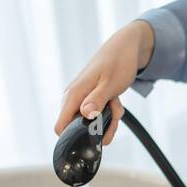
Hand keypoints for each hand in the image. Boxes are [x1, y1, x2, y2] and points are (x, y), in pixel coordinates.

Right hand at [54, 20, 154, 147]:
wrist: (126, 46)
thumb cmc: (118, 62)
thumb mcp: (111, 84)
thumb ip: (97, 100)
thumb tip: (84, 115)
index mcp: (74, 94)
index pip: (60, 127)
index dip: (73, 137)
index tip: (92, 139)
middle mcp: (74, 97)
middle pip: (80, 128)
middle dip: (99, 128)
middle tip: (113, 113)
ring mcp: (82, 98)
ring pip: (92, 122)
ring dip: (108, 119)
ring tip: (116, 104)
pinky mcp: (91, 97)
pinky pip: (99, 114)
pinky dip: (110, 111)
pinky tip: (116, 100)